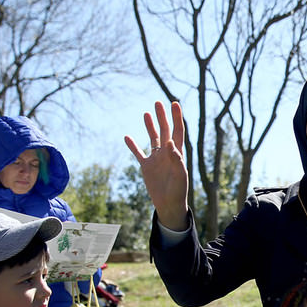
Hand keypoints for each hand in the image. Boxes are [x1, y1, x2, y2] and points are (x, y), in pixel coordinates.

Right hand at [124, 101, 189, 230]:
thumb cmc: (178, 190)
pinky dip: (132, 145)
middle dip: (162, 116)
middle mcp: (166, 153)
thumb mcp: (180, 175)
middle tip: (158, 102)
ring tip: (146, 113)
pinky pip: (138, 153)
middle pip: (164, 130)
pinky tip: (126, 136)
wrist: (169, 204)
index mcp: (176, 153)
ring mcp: (156, 159)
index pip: (177, 131)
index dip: (176, 117)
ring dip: (150, 126)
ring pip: (152, 138)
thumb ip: (176, 158)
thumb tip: (169, 142)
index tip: (174, 104)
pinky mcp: (146, 167)